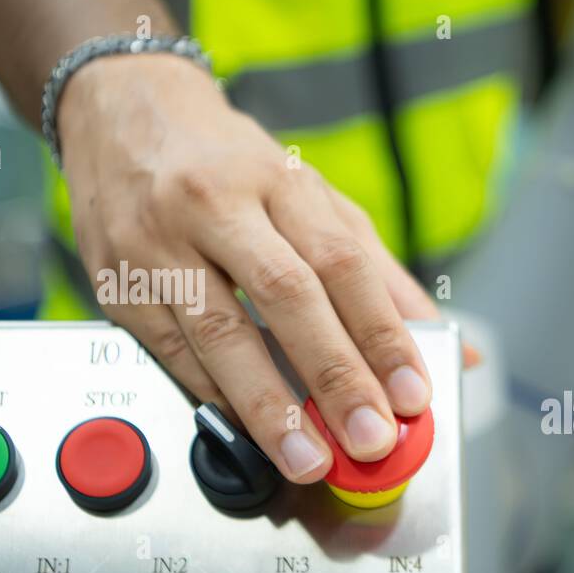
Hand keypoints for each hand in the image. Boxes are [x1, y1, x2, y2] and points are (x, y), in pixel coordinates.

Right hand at [58, 54, 442, 482]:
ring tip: (308, 458)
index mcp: (281, 182)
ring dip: (270, 407)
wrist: (123, 114)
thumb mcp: (316, 201)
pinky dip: (218, 398)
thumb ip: (382, 278)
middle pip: (286, 298)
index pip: (343, 264)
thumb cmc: (233, 167)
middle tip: (369, 438)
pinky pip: (175, 352)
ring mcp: (160, 244)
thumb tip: (454, 347)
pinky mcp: (118, 283)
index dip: (382, 335)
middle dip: (335, 377)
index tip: (411, 395)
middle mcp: (217, 206)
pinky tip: (252, 433)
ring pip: (221, 333)